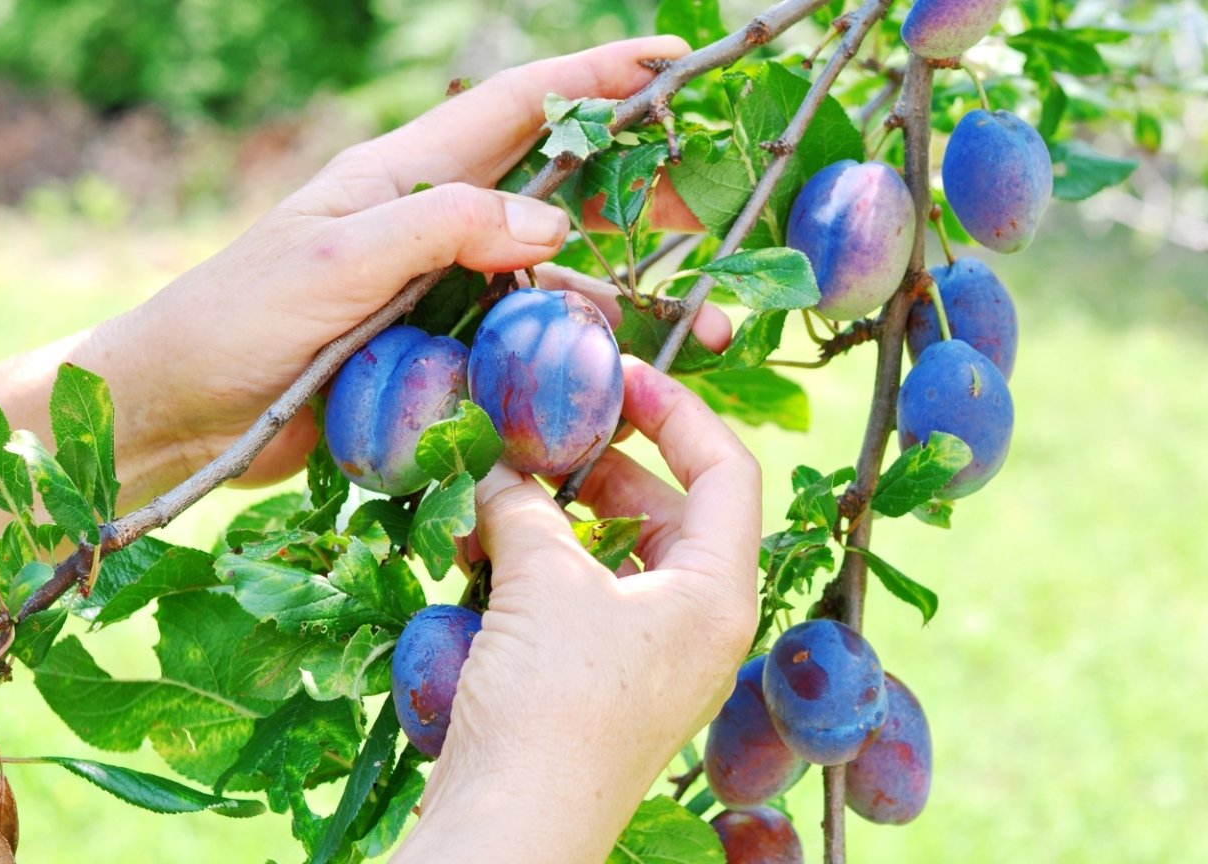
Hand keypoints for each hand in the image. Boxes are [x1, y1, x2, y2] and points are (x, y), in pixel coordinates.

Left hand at [90, 36, 701, 497]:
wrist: (176, 415)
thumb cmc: (233, 323)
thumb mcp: (332, 262)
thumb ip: (439, 229)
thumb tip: (554, 221)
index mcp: (401, 176)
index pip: (517, 106)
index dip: (597, 76)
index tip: (672, 60)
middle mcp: (429, 225)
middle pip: (551, 184)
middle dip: (632, 183)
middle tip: (709, 198)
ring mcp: (435, 292)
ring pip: (547, 276)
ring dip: (618, 288)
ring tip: (694, 317)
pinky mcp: (434, 353)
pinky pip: (518, 343)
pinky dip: (568, 353)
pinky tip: (612, 371)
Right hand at [393, 359, 760, 863]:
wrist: (513, 824)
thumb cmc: (554, 704)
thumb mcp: (544, 581)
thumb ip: (527, 504)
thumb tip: (502, 467)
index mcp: (719, 590)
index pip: (726, 468)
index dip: (677, 408)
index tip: (617, 372)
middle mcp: (698, 620)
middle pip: (669, 505)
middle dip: (602, 462)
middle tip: (542, 426)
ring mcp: (650, 653)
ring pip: (617, 550)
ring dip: (558, 512)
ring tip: (498, 488)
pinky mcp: (600, 679)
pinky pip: (582, 594)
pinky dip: (539, 562)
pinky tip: (481, 546)